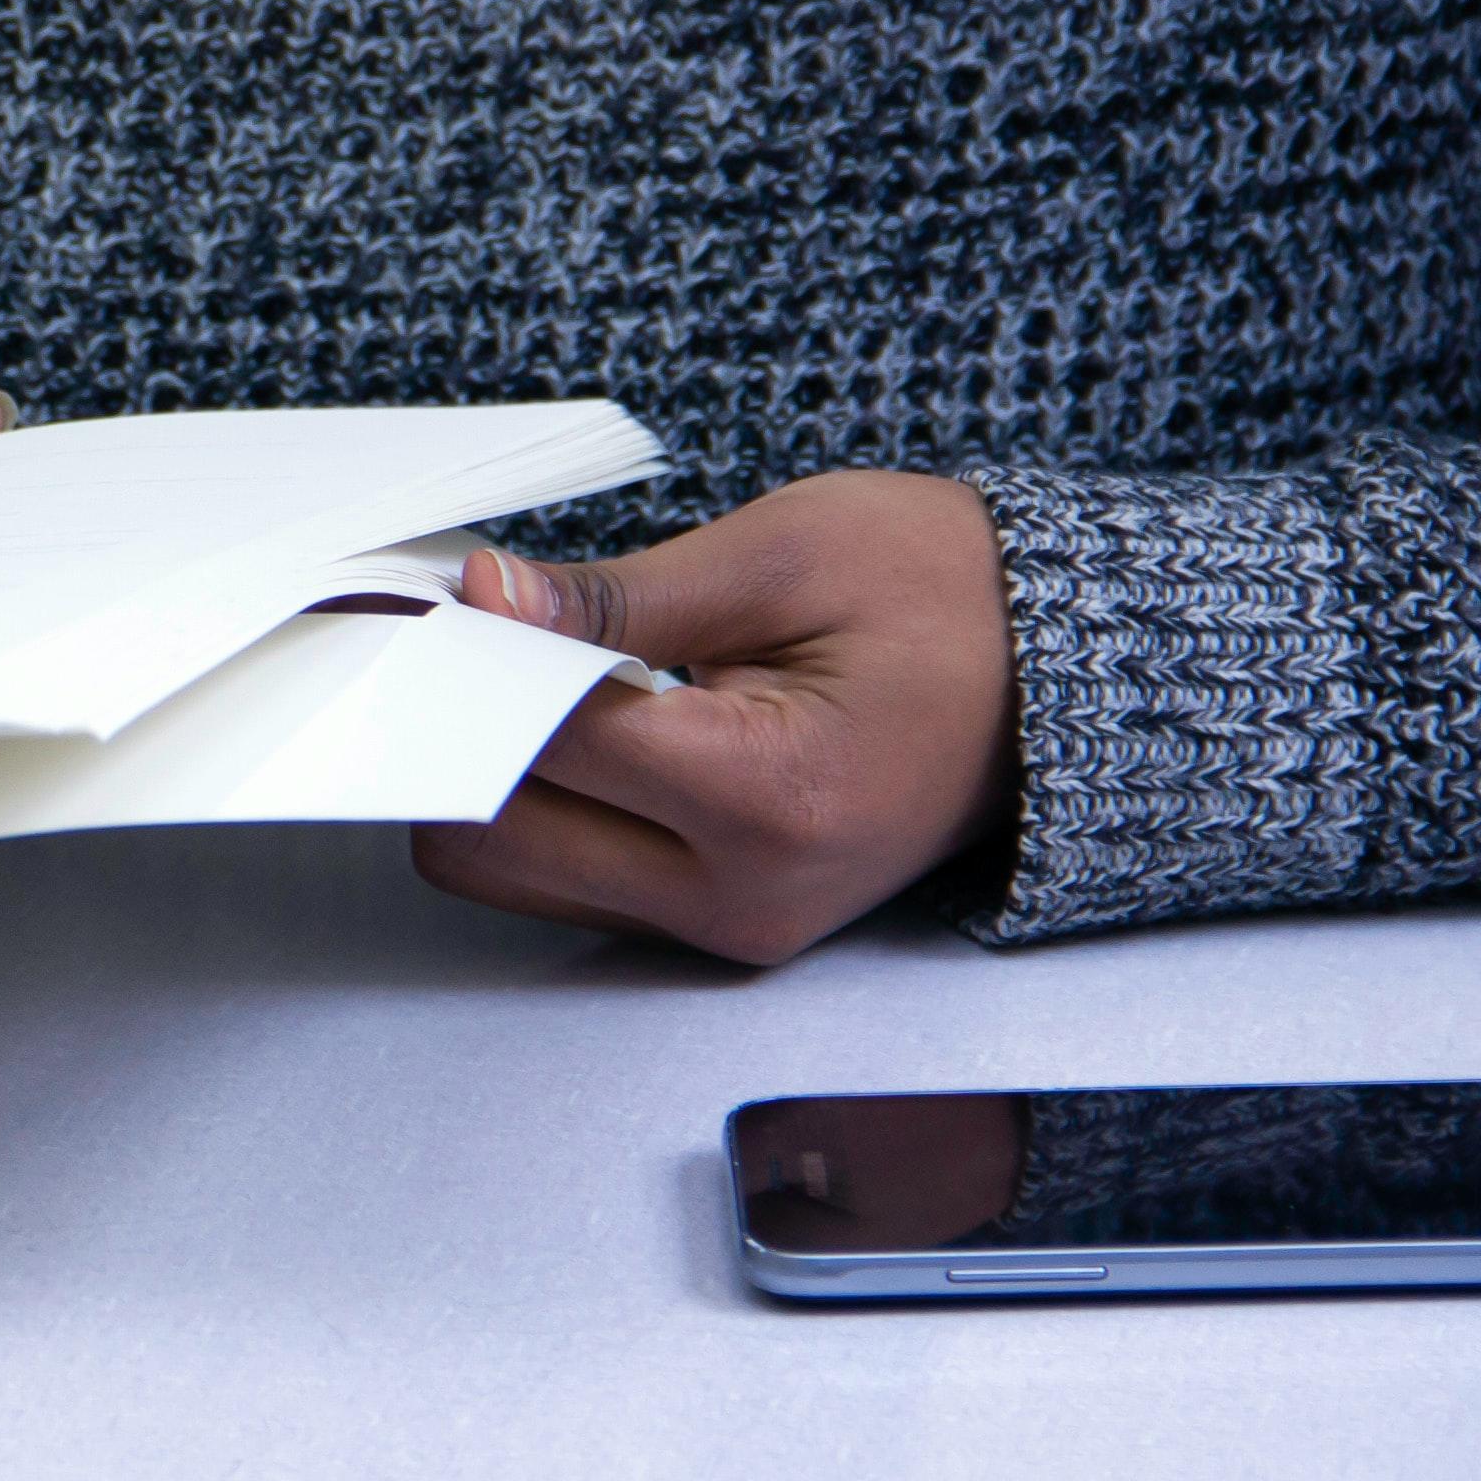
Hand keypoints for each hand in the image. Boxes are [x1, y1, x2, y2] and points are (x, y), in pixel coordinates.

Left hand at [410, 470, 1019, 965]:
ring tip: (517, 673)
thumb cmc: (952, 598)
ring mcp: (730, 927)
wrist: (1061, 678)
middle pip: (492, 840)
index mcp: (767, 799)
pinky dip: (538, 805)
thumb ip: (617, 594)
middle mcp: (741, 895)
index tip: (420, 599)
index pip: (540, 743)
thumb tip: (485, 601)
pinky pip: (569, 881)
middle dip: (453, 732)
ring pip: (513, 874)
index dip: (460, 661)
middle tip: (451, 636)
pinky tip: (562, 721)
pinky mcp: (719, 926)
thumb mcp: (787, 553)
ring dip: (485, 776)